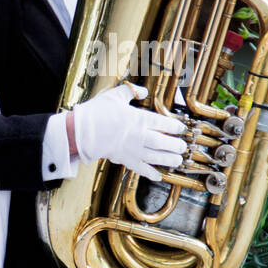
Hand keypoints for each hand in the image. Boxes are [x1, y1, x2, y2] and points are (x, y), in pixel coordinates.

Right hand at [72, 83, 188, 182]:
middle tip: (183, 147)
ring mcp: (133, 149)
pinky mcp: (125, 159)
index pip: (164, 123)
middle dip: (176, 145)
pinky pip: (141, 169)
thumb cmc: (98, 112)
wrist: (84, 131)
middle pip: (164, 142)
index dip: (175, 127)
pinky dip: (151, 174)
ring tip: (178, 161)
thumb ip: (131, 91)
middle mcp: (140, 135)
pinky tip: (159, 177)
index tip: (181, 128)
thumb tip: (143, 91)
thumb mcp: (116, 95)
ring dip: (169, 159)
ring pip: (157, 157)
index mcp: (140, 118)